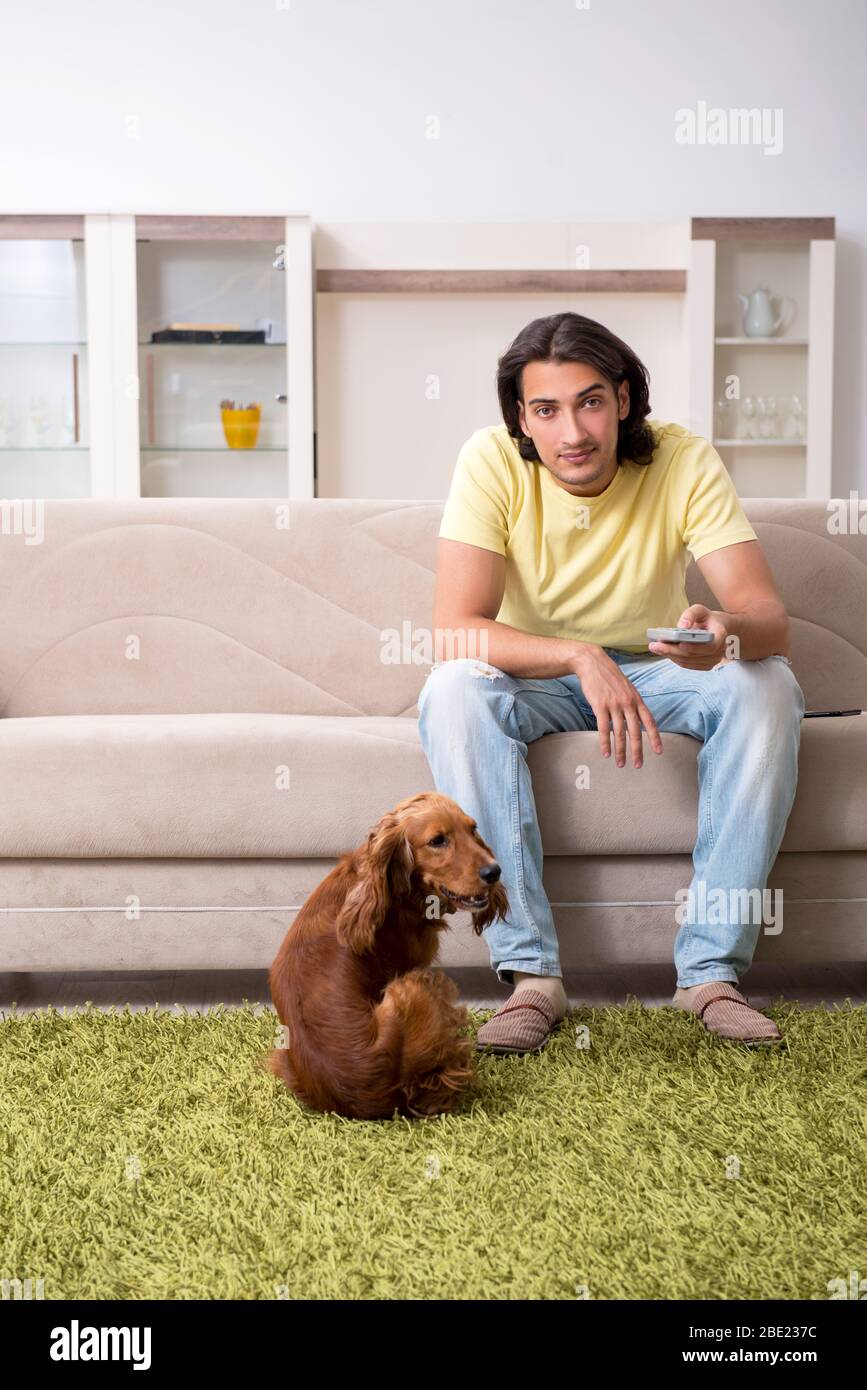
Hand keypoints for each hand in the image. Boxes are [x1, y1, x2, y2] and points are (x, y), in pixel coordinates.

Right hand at [573, 646, 662, 767]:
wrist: (593, 663)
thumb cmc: (609, 676)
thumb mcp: (627, 688)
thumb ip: (633, 703)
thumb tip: (637, 719)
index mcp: (637, 699)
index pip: (649, 721)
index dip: (655, 737)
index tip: (659, 751)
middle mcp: (628, 703)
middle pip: (635, 731)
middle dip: (637, 750)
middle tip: (638, 765)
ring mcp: (614, 705)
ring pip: (619, 733)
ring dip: (620, 751)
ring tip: (620, 764)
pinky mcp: (600, 706)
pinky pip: (604, 728)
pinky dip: (605, 743)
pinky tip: (606, 753)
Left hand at [647, 604, 727, 670]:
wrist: (716, 628)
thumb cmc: (706, 618)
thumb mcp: (700, 610)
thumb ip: (690, 614)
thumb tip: (681, 626)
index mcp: (720, 636)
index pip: (710, 646)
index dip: (695, 647)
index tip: (680, 644)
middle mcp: (719, 651)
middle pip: (693, 655)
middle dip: (672, 651)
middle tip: (654, 645)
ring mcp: (713, 660)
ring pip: (688, 662)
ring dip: (670, 656)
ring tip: (655, 647)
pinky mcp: (704, 665)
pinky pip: (687, 665)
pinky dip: (674, 658)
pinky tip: (663, 651)